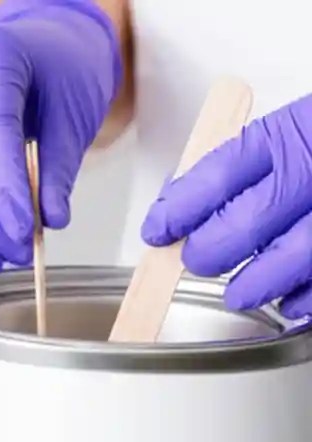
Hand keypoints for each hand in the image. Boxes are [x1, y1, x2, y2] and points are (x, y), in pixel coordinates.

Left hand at [141, 94, 311, 318]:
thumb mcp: (297, 126)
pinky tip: (289, 300)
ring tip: (238, 292)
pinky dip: (304, 298)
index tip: (159, 229)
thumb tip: (182, 199)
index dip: (178, 209)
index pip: (217, 175)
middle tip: (198, 259)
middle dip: (209, 251)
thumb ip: (249, 161)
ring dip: (253, 284)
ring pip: (290, 259)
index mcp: (294, 133)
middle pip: (245, 223)